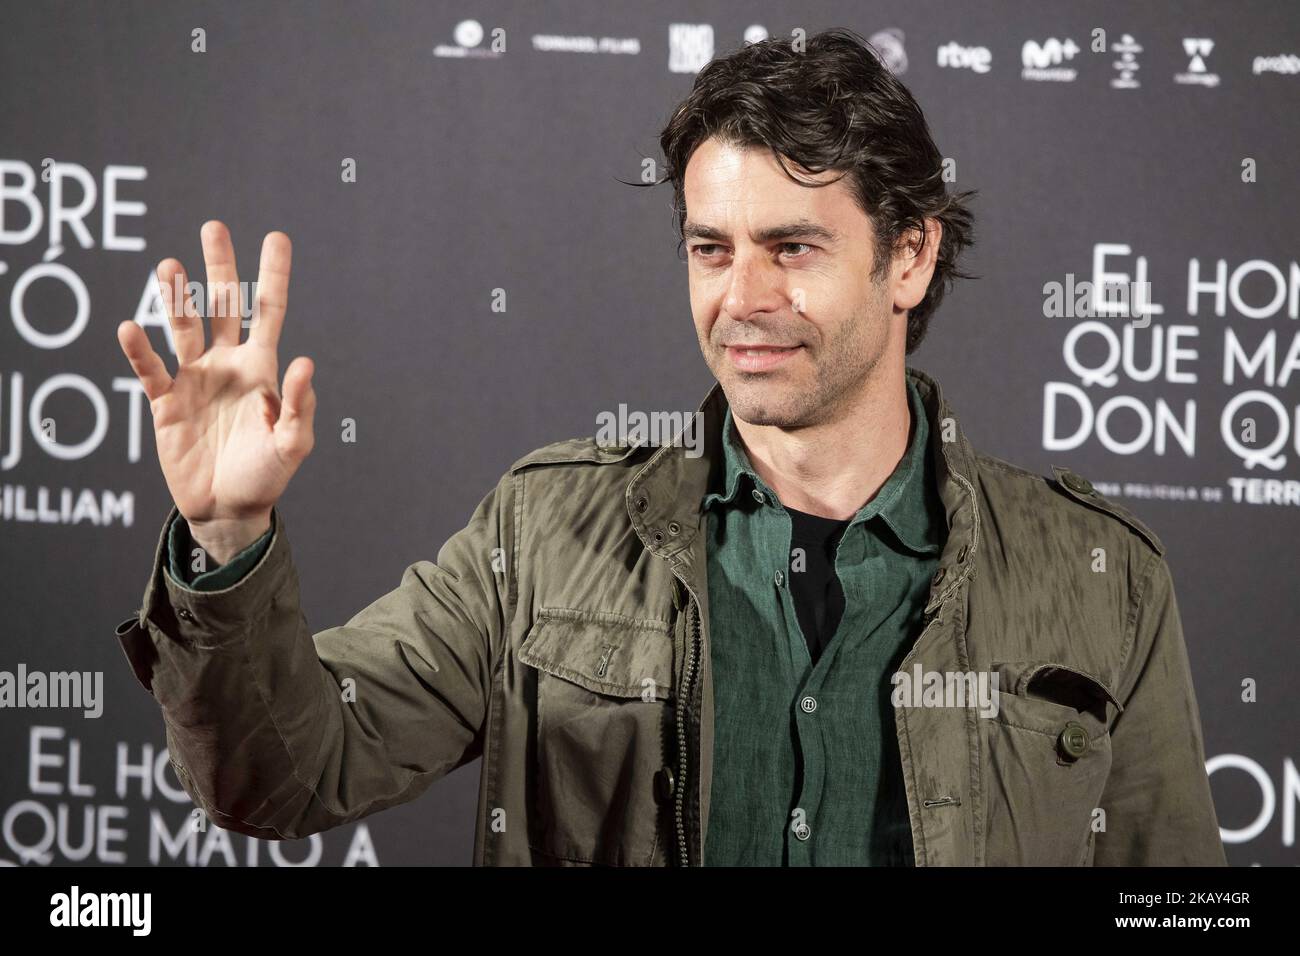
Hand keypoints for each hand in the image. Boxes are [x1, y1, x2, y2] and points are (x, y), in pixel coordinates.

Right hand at [117, 221, 315, 563]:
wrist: (228, 508)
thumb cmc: (267, 475)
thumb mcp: (293, 444)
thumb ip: (299, 406)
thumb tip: (305, 362)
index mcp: (262, 367)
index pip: (269, 311)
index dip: (273, 275)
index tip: (277, 236)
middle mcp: (227, 364)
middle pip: (224, 305)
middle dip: (220, 268)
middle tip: (214, 227)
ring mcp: (194, 379)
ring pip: (184, 328)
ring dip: (177, 298)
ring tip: (171, 267)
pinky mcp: (166, 402)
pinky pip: (150, 370)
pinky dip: (140, 351)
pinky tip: (130, 328)